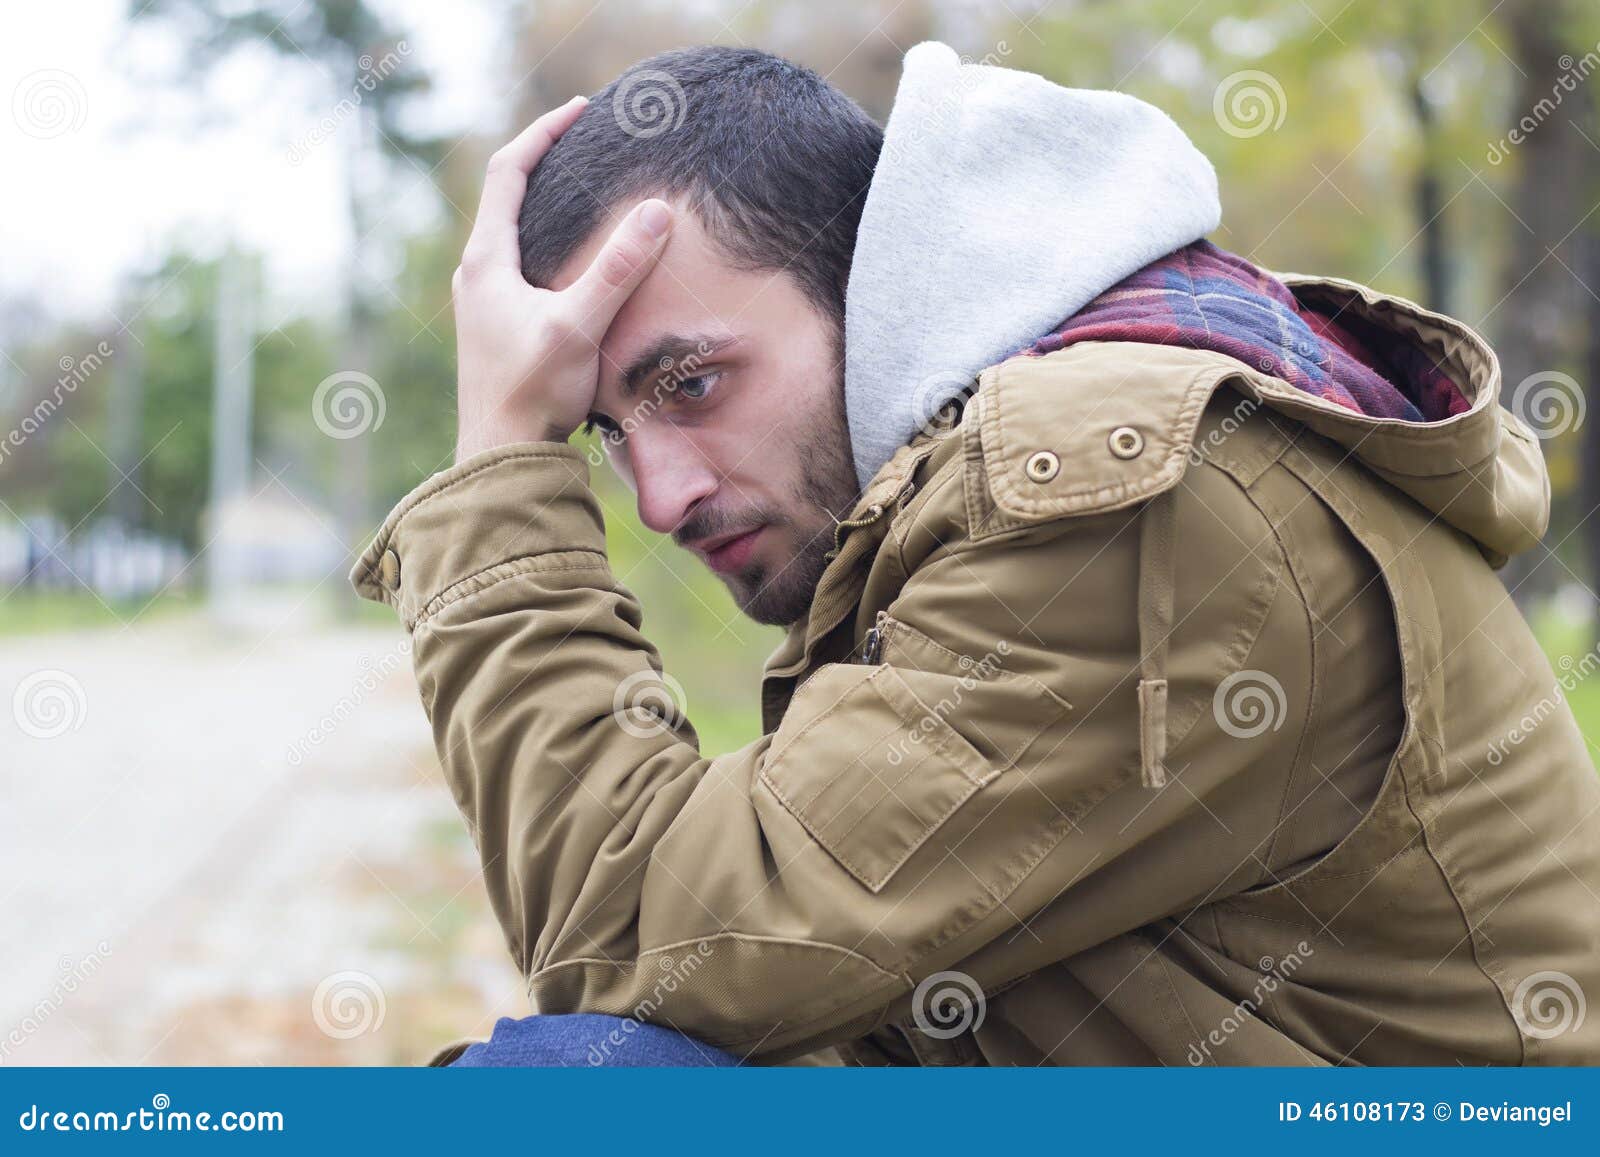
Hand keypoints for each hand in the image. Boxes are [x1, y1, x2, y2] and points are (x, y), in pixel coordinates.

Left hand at [452, 95, 673, 460]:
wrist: (501, 458)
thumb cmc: (532, 392)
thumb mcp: (579, 325)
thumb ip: (617, 269)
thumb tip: (656, 213)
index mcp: (486, 261)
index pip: (507, 170)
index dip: (543, 133)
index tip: (580, 112)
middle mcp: (476, 275)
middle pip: (507, 197)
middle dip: (547, 163)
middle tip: (587, 144)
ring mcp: (483, 303)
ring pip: (513, 235)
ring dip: (546, 208)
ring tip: (586, 194)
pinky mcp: (497, 328)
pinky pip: (521, 268)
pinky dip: (549, 246)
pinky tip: (577, 265)